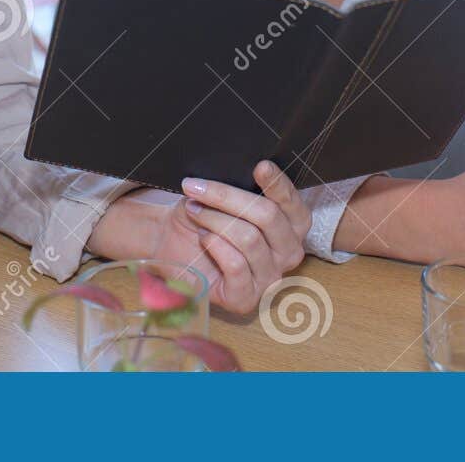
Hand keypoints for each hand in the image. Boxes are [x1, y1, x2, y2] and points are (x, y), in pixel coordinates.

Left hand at [125, 162, 310, 312]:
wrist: (172, 242)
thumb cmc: (204, 216)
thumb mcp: (223, 195)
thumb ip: (242, 185)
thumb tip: (247, 169)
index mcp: (292, 225)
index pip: (293, 204)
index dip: (278, 184)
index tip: (260, 167)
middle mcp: (288, 253)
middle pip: (268, 216)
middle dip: (227, 197)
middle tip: (196, 188)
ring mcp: (269, 278)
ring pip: (249, 238)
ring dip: (214, 219)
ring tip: (194, 211)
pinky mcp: (246, 298)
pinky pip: (236, 264)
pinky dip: (215, 245)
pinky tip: (202, 237)